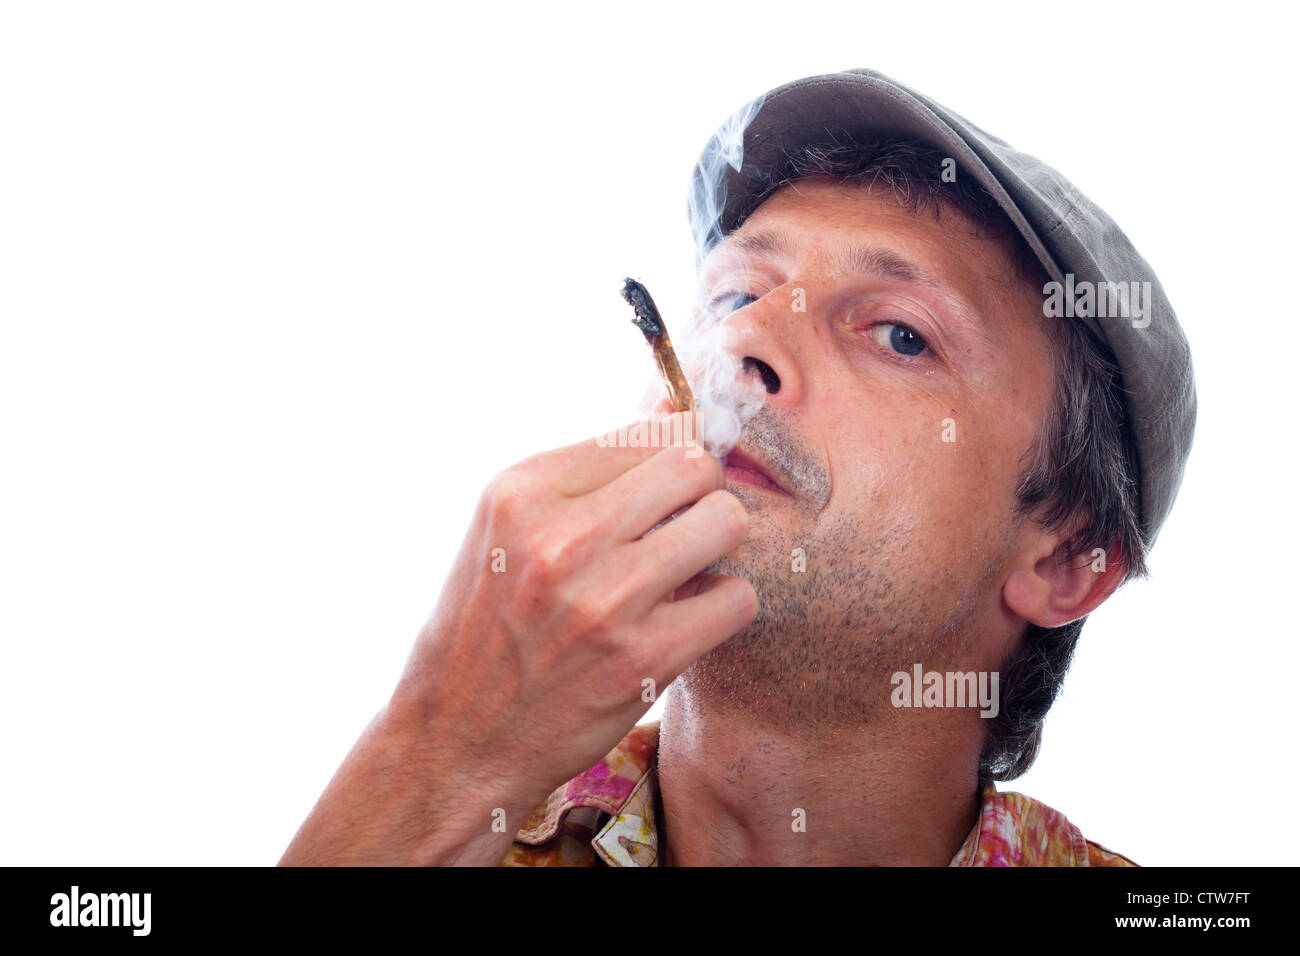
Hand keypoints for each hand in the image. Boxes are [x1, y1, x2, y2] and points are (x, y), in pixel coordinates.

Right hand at [279, 412, 756, 864]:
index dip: (673, 449)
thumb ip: (587, 472)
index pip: (646, 429)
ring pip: (726, 522)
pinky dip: (721, 607)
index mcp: (521, 492)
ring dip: (716, 546)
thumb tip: (680, 410)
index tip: (672, 480)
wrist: (458, 739)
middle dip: (700, 492)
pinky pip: (736, 598)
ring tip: (684, 569)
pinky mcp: (643, 660)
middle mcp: (561, 539)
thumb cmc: (488, 625)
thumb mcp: (507, 529)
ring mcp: (604, 601)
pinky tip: (684, 619)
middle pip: (695, 465)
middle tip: (680, 524)